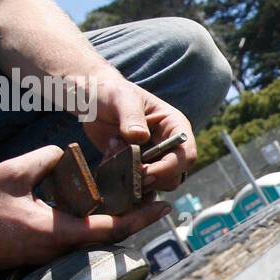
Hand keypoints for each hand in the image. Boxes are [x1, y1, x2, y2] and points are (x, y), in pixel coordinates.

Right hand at [0, 146, 171, 272]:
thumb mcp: (13, 172)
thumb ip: (46, 159)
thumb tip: (66, 154)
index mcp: (58, 232)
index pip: (113, 227)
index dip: (141, 217)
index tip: (164, 207)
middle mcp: (60, 249)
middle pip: (109, 235)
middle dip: (134, 217)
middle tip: (154, 198)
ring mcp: (51, 255)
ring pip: (93, 238)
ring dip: (114, 220)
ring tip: (133, 198)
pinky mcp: (41, 254)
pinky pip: (76, 239)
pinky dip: (92, 224)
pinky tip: (96, 207)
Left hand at [81, 75, 196, 191]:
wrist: (93, 101)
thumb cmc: (112, 93)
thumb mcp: (121, 99)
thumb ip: (131, 117)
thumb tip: (140, 137)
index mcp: (175, 127)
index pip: (186, 155)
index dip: (170, 168)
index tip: (144, 172)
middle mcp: (170, 146)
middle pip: (175, 176)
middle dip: (151, 178)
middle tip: (126, 169)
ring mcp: (154, 160)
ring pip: (157, 185)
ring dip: (135, 180)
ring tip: (114, 156)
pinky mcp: (138, 169)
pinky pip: (139, 187)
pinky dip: (125, 184)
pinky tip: (110, 165)